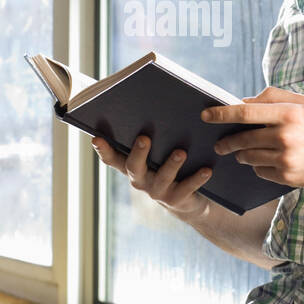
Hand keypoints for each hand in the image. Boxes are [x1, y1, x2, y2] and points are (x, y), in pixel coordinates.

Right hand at [90, 134, 212, 216]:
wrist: (189, 200)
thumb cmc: (172, 166)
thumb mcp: (160, 152)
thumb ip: (155, 136)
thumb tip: (157, 103)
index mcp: (133, 166)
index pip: (113, 159)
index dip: (103, 150)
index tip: (96, 138)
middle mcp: (141, 180)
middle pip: (134, 167)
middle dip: (139, 152)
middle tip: (144, 138)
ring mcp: (158, 191)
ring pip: (162, 178)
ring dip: (171, 164)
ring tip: (181, 152)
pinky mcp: (177, 200)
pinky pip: (187, 188)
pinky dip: (197, 178)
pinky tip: (207, 169)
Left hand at [201, 85, 303, 189]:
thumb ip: (273, 98)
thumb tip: (242, 102)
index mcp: (289, 113)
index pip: (245, 112)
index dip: (221, 114)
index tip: (206, 115)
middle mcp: (286, 136)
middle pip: (242, 138)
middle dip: (228, 140)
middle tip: (221, 142)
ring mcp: (287, 159)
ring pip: (249, 156)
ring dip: (241, 154)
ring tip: (241, 152)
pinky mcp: (289, 177)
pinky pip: (260, 171)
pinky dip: (258, 166)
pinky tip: (266, 162)